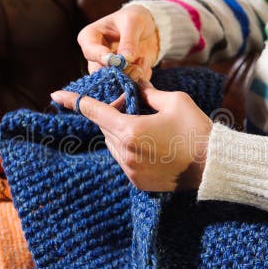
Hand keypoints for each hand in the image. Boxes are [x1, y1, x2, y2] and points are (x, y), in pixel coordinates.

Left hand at [50, 81, 211, 191]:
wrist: (213, 165)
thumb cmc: (195, 129)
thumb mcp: (174, 101)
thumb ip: (149, 92)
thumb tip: (136, 85)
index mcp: (130, 130)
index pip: (95, 112)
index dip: (74, 101)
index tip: (55, 95)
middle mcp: (125, 153)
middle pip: (106, 127)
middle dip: (114, 114)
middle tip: (134, 105)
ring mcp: (130, 171)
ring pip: (114, 145)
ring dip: (122, 133)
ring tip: (149, 128)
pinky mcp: (137, 183)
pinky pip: (124, 161)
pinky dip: (131, 151)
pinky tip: (154, 146)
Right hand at [77, 5, 159, 81]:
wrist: (147, 28)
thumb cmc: (135, 18)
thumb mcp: (134, 22)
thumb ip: (129, 40)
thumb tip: (125, 59)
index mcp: (89, 37)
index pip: (90, 51)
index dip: (102, 58)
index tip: (116, 60)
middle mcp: (94, 56)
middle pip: (100, 72)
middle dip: (120, 72)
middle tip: (135, 67)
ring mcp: (106, 69)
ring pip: (113, 82)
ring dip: (130, 77)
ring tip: (142, 61)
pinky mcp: (119, 78)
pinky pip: (126, 85)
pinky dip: (138, 80)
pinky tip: (145, 65)